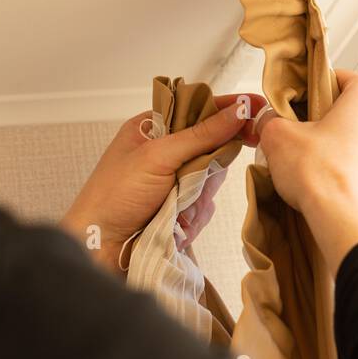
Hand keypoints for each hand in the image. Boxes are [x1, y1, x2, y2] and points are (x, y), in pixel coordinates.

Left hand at [61, 92, 265, 273]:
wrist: (98, 250)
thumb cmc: (114, 196)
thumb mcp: (158, 156)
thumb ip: (202, 134)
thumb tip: (240, 110)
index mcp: (153, 129)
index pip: (200, 109)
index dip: (229, 109)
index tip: (259, 108)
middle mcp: (165, 153)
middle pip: (213, 146)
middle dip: (209, 165)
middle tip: (195, 177)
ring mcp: (173, 182)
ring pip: (212, 179)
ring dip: (198, 195)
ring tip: (175, 206)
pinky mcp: (179, 210)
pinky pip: (205, 207)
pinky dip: (194, 216)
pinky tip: (176, 223)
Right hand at [257, 70, 357, 276]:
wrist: (347, 227)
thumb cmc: (322, 176)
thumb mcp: (279, 137)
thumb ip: (270, 120)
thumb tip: (266, 120)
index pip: (335, 78)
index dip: (308, 92)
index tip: (293, 107)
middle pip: (350, 109)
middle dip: (323, 121)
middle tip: (298, 136)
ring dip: (336, 146)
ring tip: (310, 164)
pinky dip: (348, 170)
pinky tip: (326, 182)